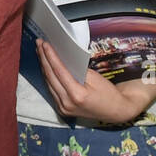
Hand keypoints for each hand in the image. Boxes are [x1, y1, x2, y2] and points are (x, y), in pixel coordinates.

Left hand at [37, 40, 155, 124]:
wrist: (117, 112)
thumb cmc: (109, 93)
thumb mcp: (96, 78)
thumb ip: (77, 70)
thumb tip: (62, 58)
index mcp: (77, 95)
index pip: (59, 71)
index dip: (50, 56)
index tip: (44, 44)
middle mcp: (67, 103)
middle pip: (50, 76)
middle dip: (44, 58)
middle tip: (39, 44)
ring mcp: (63, 108)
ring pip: (48, 83)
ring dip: (44, 67)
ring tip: (40, 52)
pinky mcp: (62, 109)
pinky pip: (52, 90)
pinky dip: (49, 77)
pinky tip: (46, 67)